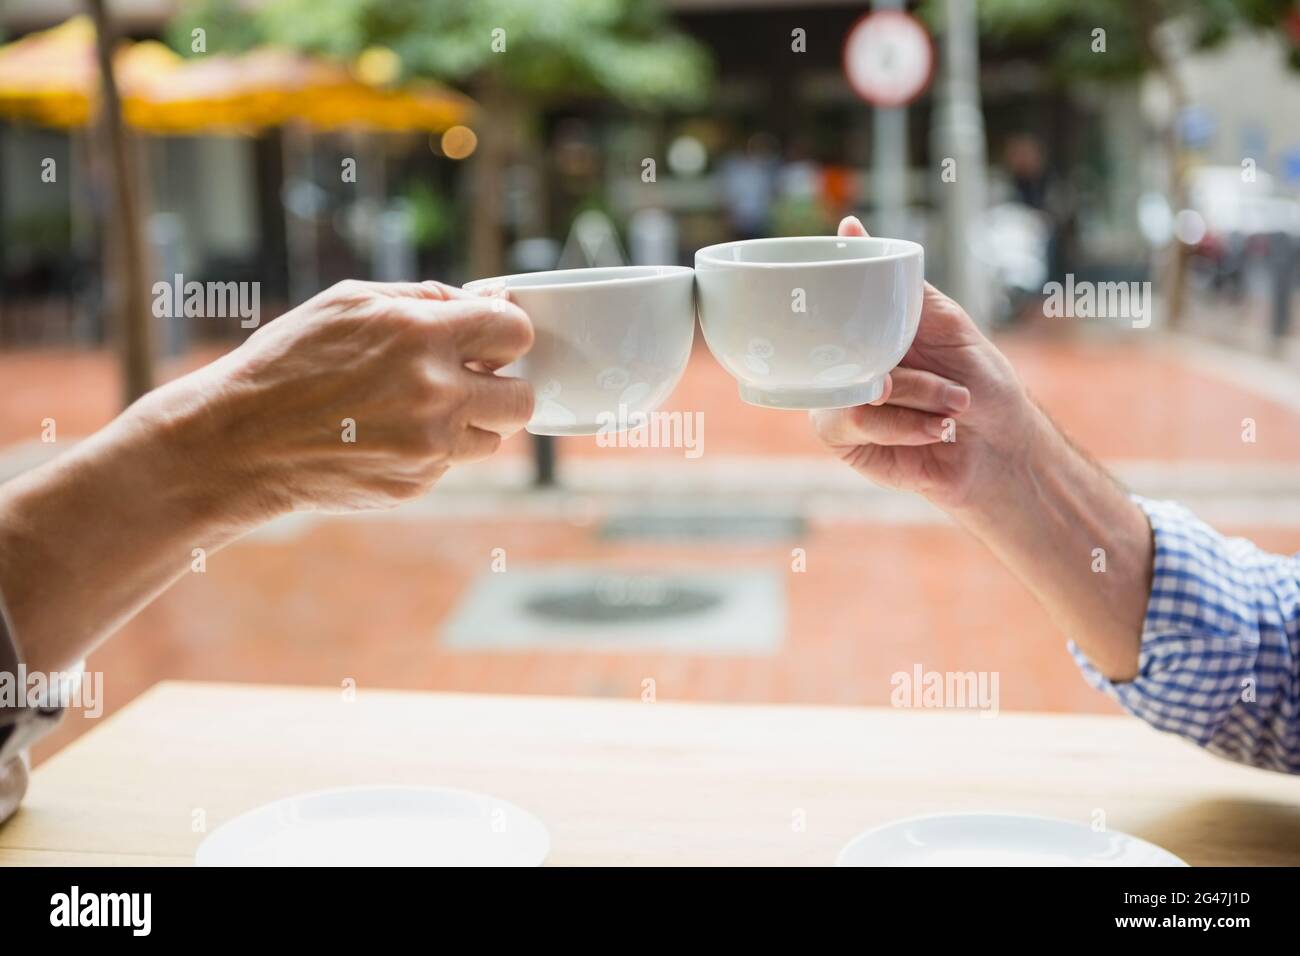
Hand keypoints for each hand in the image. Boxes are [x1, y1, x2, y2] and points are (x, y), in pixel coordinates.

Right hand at [136, 279, 534, 518]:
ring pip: (494, 437)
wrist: (239, 441)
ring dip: (470, 422)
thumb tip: (482, 301)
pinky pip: (451, 464)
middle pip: (523, 397)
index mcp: (422, 336)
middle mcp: (436, 393)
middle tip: (471, 380)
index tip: (491, 340)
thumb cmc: (289, 362)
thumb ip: (424, 299)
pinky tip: (385, 436)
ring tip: (418, 410)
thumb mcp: (349, 303)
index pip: (515, 332)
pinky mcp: (416, 484)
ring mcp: (429, 446)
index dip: (507, 334)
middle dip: (503, 386)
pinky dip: (431, 450)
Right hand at [810, 217, 1036, 512]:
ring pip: (852, 388)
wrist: (1002, 449)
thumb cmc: (981, 384)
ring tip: (954, 404)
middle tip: (942, 380)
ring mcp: (842, 405)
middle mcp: (847, 366)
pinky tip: (936, 429)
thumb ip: (901, 285)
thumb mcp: (946, 321)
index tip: (821, 268)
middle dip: (902, 364)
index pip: (824, 309)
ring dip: (916, 394)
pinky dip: (904, 426)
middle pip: (836, 347)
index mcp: (865, 334)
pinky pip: (859, 425)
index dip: (817, 294)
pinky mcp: (849, 444)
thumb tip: (850, 229)